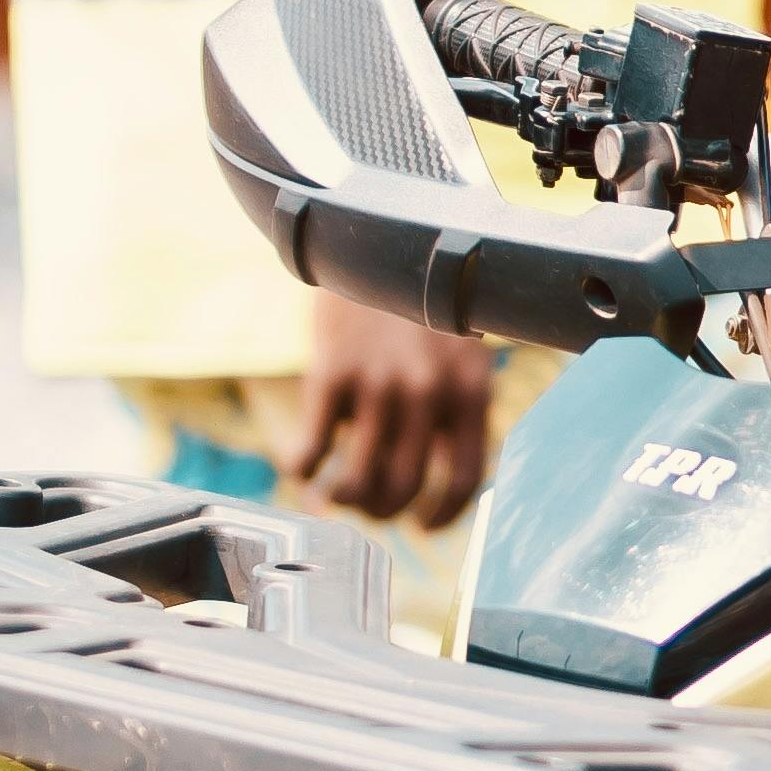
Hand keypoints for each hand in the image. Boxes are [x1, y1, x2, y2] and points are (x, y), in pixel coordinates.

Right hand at [282, 291, 498, 529]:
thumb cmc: (419, 309)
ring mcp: (378, 384)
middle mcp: (428, 392)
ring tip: (335, 495)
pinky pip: (313, 448)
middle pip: (404, 489)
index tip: (422, 525)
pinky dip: (302, 469)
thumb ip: (458, 408)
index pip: (463, 480)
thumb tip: (439, 484)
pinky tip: (301, 464)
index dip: (441, 516)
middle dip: (383, 511)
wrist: (374, 245)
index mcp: (470, 391)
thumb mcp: (462, 351)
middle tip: (370, 505)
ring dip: (343, 500)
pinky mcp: (331, 375)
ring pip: (359, 481)